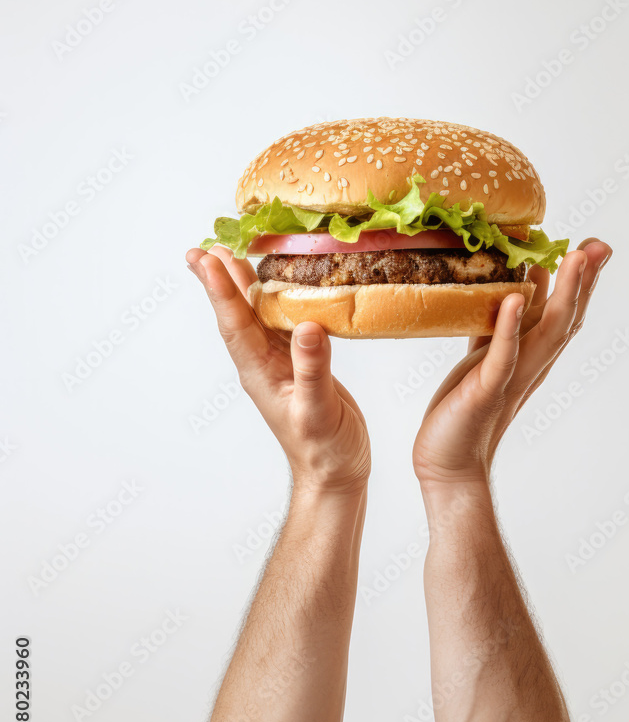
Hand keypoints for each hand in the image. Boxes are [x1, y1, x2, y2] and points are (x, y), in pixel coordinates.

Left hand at [186, 246, 369, 493]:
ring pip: (256, 315)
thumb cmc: (325, 451)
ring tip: (226, 254)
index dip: (221, 291)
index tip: (206, 259)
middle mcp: (263, 363)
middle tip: (200, 248)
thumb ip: (311, 370)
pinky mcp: (299, 363)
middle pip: (236, 314)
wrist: (334, 474)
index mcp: (260, 374)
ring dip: (240, 285)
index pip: (235, 325)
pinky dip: (274, 299)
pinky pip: (281, 323)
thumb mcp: (318, 411)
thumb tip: (306, 327)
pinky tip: (275, 284)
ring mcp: (279, 363)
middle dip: (218, 280)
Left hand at [412, 239, 611, 486]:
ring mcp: (512, 377)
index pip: (564, 312)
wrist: (448, 460)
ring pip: (547, 332)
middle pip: (566, 318)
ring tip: (575, 258)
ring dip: (563, 294)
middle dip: (584, 281)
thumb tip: (530, 277)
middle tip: (600, 245)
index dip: (582, 280)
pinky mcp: (487, 389)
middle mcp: (530, 365)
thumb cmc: (463, 407)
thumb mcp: (488, 353)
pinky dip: (511, 327)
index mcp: (530, 355)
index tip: (597, 246)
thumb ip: (509, 320)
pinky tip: (518, 300)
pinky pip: (503, 355)